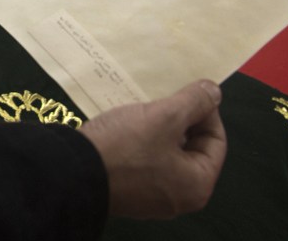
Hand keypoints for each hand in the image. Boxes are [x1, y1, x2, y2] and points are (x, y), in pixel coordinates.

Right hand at [80, 80, 225, 218]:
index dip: (206, 111)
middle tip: (166, 96)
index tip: (188, 91)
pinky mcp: (128, 189)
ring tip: (147, 104)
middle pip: (191, 147)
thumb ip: (195, 102)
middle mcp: (178, 196)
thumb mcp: (165, 117)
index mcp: (196, 185)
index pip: (216, 141)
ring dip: (160, 126)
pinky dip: (143, 140)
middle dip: (181, 118)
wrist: (71, 171)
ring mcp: (151, 195)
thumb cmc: (125, 147)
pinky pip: (145, 159)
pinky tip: (130, 121)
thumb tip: (214, 92)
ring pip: (166, 152)